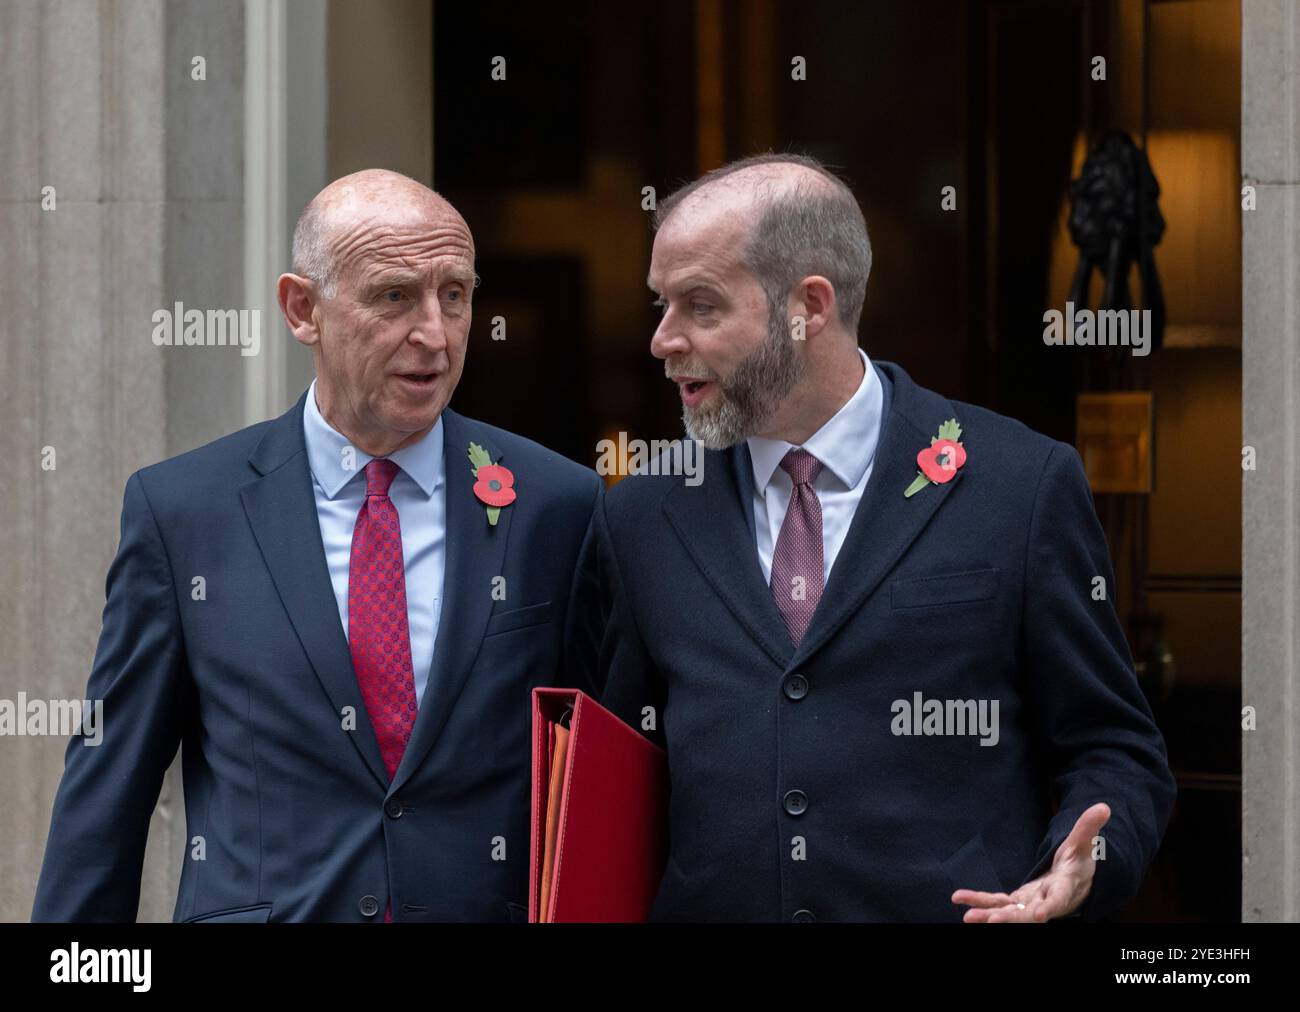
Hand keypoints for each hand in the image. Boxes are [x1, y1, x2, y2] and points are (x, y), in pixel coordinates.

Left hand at [951, 802, 1110, 922]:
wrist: (1073, 883)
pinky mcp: (1017, 902)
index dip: (1050, 907)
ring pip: (1010, 913)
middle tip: (993, 921)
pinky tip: (959, 899)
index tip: (1040, 915)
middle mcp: (1046, 902)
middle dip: (1012, 919)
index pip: (1059, 900)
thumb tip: (1104, 806)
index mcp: (1065, 888)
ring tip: (969, 918)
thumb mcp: (1083, 844)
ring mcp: (1030, 905)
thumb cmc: (1078, 863)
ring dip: (990, 915)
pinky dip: (980, 901)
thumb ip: (1089, 827)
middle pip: (1029, 914)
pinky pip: (997, 903)